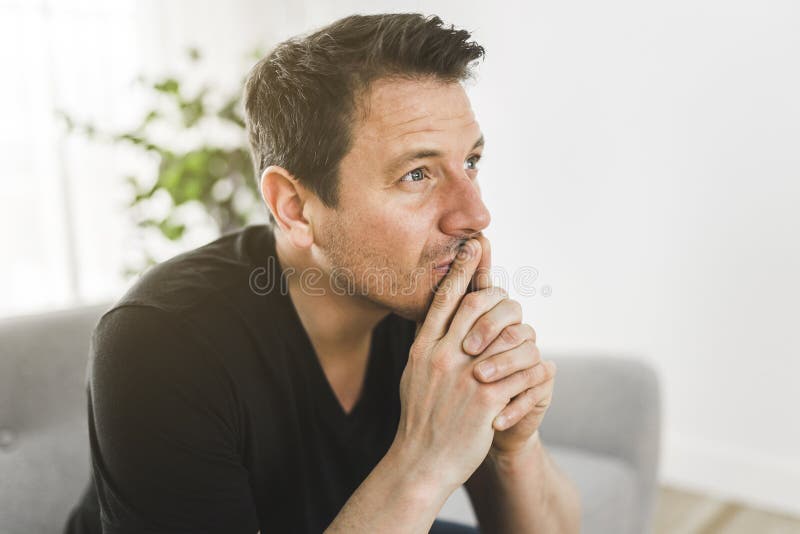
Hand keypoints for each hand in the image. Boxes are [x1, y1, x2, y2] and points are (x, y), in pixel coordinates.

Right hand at [393, 238, 542, 490]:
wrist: (421, 463)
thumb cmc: (420, 420)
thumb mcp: (414, 376)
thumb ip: (427, 347)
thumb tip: (436, 322)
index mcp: (423, 349)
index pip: (443, 300)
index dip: (460, 270)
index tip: (473, 247)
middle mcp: (442, 357)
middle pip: (474, 306)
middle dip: (495, 291)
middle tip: (508, 288)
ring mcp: (464, 377)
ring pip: (503, 335)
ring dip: (518, 330)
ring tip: (523, 329)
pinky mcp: (486, 401)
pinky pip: (518, 372)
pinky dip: (530, 367)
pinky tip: (538, 365)